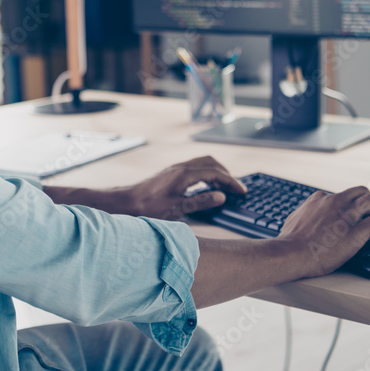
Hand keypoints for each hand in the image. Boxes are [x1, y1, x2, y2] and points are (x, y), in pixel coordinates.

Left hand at [122, 155, 247, 219]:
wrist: (127, 201)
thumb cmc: (148, 207)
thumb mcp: (177, 208)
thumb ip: (200, 202)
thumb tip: (222, 196)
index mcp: (184, 174)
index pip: (215, 173)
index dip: (231, 181)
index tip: (242, 191)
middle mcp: (181, 168)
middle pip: (211, 163)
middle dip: (226, 173)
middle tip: (236, 188)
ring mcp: (176, 169)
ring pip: (203, 163)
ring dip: (217, 171)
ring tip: (225, 186)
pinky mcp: (172, 173)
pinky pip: (195, 167)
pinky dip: (207, 173)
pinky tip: (207, 185)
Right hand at [277, 186, 369, 277]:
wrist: (290, 253)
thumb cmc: (289, 242)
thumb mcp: (294, 219)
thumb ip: (305, 214)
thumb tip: (305, 217)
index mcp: (321, 199)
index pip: (342, 195)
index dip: (351, 205)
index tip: (353, 215)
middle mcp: (335, 202)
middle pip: (362, 192)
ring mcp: (347, 215)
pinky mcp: (357, 232)